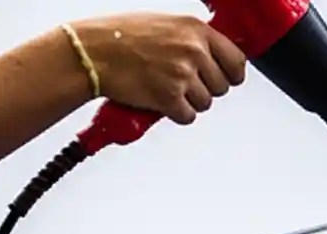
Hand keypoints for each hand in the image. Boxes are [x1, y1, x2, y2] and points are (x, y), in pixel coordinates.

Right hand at [71, 13, 246, 124]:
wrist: (90, 52)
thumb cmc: (119, 36)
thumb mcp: (165, 23)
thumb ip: (191, 38)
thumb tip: (213, 54)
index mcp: (196, 30)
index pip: (237, 61)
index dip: (231, 74)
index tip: (226, 78)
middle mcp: (194, 51)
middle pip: (222, 87)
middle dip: (205, 89)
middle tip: (182, 84)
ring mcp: (183, 75)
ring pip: (205, 103)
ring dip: (188, 102)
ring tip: (165, 88)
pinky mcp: (170, 98)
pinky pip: (188, 116)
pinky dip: (175, 114)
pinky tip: (159, 101)